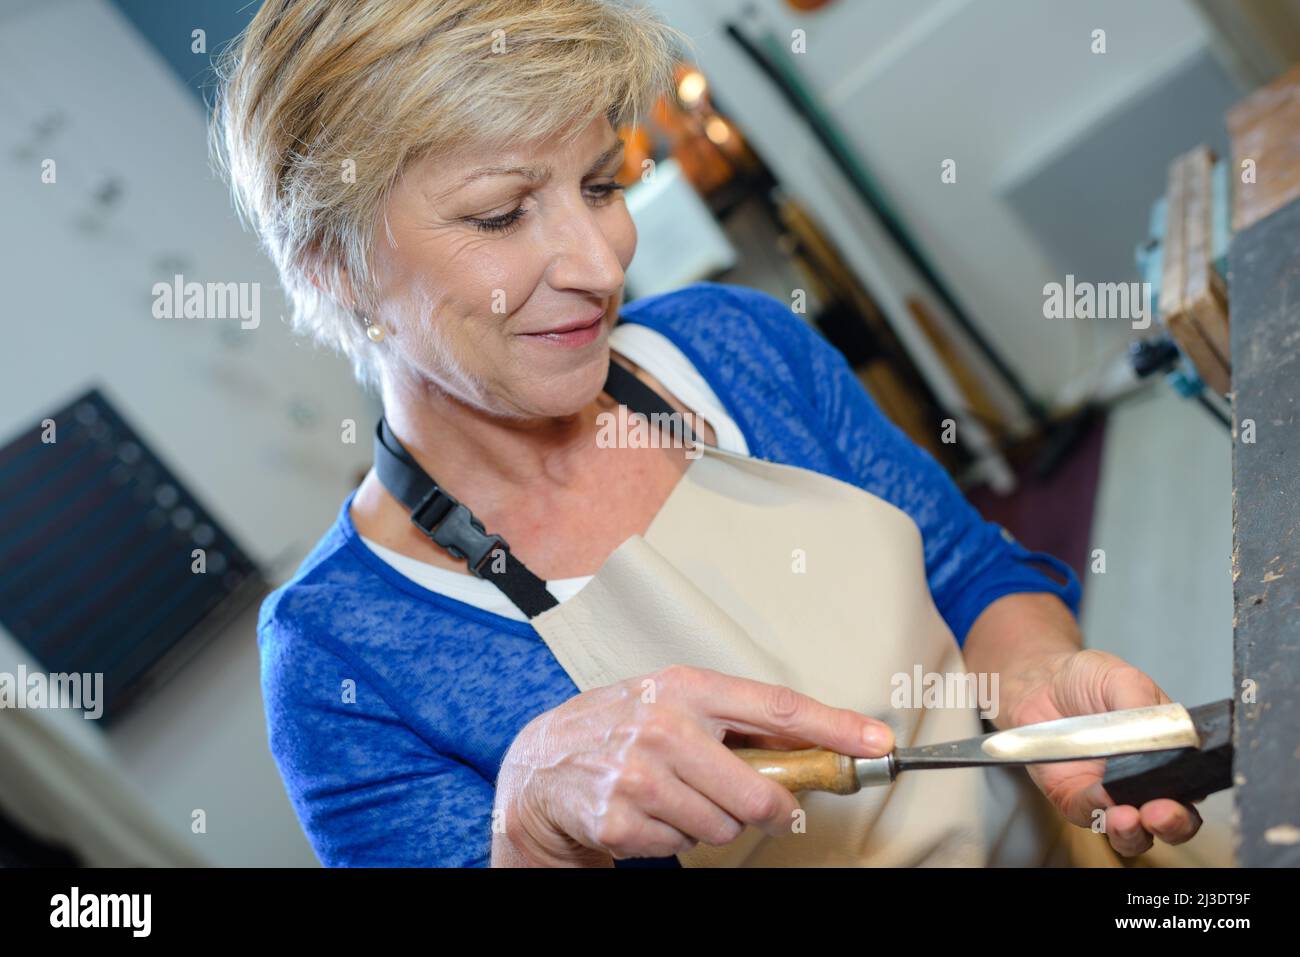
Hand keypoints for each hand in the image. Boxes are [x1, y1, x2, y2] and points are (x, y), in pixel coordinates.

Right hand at [490, 665, 894, 866]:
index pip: (777, 708)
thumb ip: (733, 722)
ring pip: (722, 826)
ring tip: (673, 796)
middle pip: (758, 792)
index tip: (877, 743)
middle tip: (752, 805)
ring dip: (708, 822)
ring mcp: (639, 773)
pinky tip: (646, 813)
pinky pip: (682, 846)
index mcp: (686, 687)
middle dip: (766, 808)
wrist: (539, 767)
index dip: (835, 727)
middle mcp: (663, 724)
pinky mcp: (621, 817)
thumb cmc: (617, 728)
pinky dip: (672, 838)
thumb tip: (812, 751)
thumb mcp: (671, 702)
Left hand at [1006, 648, 1203, 856]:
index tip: (1179, 798)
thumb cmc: (1087, 680)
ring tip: (1127, 818)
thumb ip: (1145, 706)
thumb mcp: (1123, 680)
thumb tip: (1166, 736)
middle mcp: (1143, 783)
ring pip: (1131, 833)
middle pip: (1170, 823)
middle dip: (1171, 826)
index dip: (1190, 800)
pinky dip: (1095, 808)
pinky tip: (1098, 796)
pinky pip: (1088, 813)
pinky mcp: (1075, 799)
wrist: (1039, 681)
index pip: (1191, 790)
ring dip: (1133, 833)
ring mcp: (1109, 795)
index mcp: (1168, 756)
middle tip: (1159, 815)